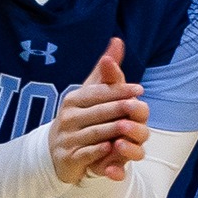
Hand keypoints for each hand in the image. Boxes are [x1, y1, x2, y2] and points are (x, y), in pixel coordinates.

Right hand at [48, 38, 148, 183]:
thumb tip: (118, 40)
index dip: (119, 90)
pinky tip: (110, 148)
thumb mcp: (92, 93)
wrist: (58, 149)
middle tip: (137, 106)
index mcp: (75, 99)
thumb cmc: (82, 116)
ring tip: (128, 127)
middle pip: (98, 111)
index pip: (98, 92)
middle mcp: (69, 117)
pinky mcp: (68, 157)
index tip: (139, 89)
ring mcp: (67, 137)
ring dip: (111, 130)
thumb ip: (106, 72)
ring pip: (93, 132)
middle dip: (117, 109)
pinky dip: (97, 151)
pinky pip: (85, 153)